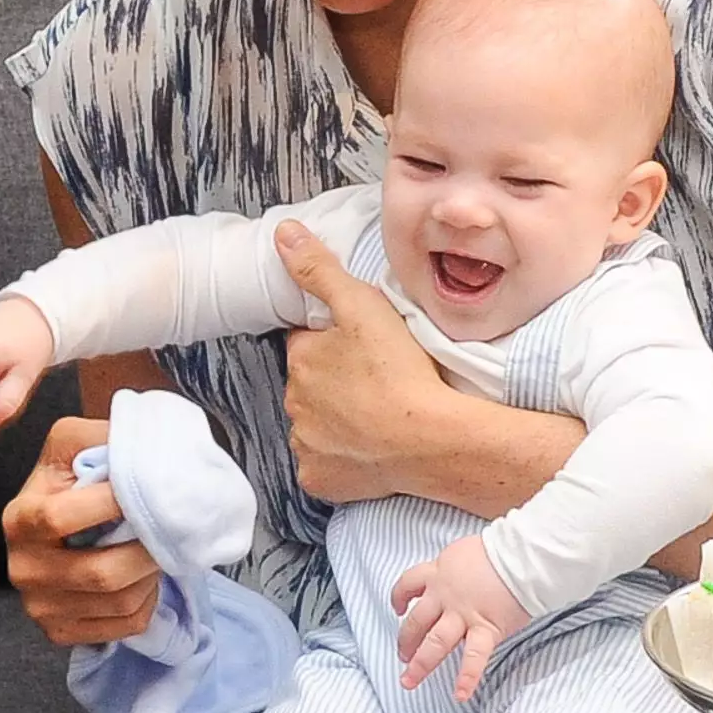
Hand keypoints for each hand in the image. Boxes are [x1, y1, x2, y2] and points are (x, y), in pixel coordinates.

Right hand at [2, 416, 160, 647]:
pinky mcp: (60, 631)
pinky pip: (124, 624)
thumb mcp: (70, 444)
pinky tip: (142, 578)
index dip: (110, 505)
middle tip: (168, 530)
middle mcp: (23, 568)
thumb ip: (98, 435)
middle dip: (146, 550)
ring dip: (150, 575)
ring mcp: (40, 605)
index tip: (146, 491)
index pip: (61, 518)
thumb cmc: (69, 481)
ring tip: (155, 550)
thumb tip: (142, 443)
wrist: (56, 526)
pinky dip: (147, 601)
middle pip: (100, 572)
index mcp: (20, 519)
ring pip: (119, 600)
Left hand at [274, 216, 456, 508]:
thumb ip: (319, 269)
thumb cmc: (401, 370)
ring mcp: (305, 445)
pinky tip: (368, 450)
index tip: (361, 350)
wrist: (430, 439)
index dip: (333, 344)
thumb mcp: (362, 305)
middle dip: (333, 383)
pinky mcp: (319, 479)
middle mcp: (294, 403)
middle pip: (311, 387)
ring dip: (337, 421)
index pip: (307, 345)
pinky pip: (323, 466)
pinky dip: (341, 459)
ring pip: (316, 426)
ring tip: (377, 416)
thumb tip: (282, 233)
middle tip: (376, 383)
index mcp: (301, 359)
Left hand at [389, 531, 528, 700]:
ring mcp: (463, 615)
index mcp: (440, 572)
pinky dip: (467, 678)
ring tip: (409, 680)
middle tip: (402, 656)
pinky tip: (460, 696)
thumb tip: (460, 575)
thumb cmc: (503, 549)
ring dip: (420, 664)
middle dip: (406, 641)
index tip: (398, 608)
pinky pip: (474, 658)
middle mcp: (445, 596)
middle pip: (416, 621)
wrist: (522, 555)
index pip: (409, 583)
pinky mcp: (486, 629)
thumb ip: (457, 568)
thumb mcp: (467, 551)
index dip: (399, 597)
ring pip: (435, 643)